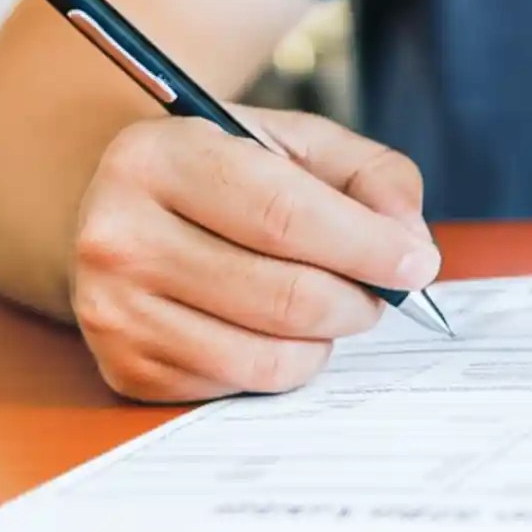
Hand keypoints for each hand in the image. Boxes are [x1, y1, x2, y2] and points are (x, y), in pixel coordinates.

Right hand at [70, 106, 438, 402]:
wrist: (124, 214)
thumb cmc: (225, 174)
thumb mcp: (294, 144)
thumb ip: (369, 175)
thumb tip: (410, 240)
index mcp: (159, 157)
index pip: (283, 215)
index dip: (365, 246)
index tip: (417, 263)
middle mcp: (118, 235)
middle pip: (286, 296)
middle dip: (359, 299)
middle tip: (382, 289)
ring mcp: (114, 311)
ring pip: (270, 356)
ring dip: (326, 337)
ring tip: (331, 303)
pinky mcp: (126, 370)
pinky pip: (242, 386)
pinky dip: (284, 362)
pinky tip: (276, 327)